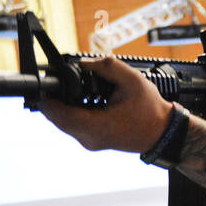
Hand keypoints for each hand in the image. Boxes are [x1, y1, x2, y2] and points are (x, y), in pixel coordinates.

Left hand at [38, 55, 173, 153]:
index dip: (46, 98)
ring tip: (63, 86)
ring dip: (60, 104)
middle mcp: (89, 138)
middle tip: (51, 79)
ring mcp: (89, 142)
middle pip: (57, 118)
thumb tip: (83, 63)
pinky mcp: (92, 140)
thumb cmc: (150, 110)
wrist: (162, 133)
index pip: (59, 114)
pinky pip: (72, 125)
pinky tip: (74, 97)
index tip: (42, 83)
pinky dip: (69, 110)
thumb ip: (106, 66)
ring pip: (62, 122)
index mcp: (96, 126)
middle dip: (51, 99)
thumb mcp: (132, 80)